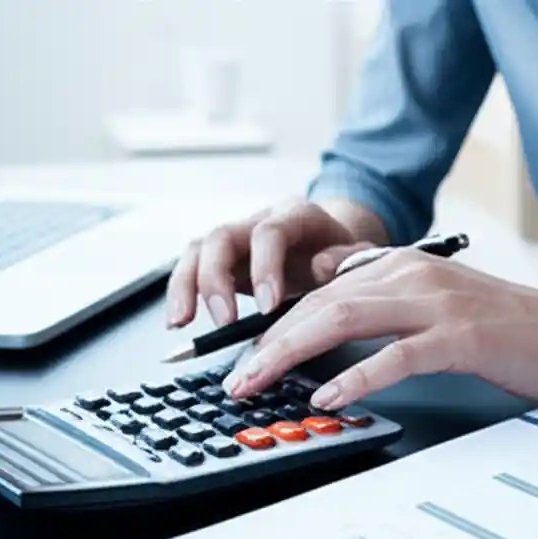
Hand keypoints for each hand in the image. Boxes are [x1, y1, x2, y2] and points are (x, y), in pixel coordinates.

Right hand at [167, 199, 379, 327]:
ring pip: (196, 250)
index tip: (266, 308)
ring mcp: (235, 239)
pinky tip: (178, 320)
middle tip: (223, 321)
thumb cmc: (343, 256)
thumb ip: (348, 259)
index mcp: (296, 216)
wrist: (330, 245)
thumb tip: (322, 267)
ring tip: (181, 322)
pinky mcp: (218, 259)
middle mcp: (257, 221)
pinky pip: (189, 269)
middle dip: (215, 281)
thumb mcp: (359, 256)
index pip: (269, 232)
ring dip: (184, 287)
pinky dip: (181, 294)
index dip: (264, 268)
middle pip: (220, 237)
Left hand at [222, 249, 537, 409]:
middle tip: (235, 380)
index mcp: (397, 266)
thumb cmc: (499, 328)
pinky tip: (326, 396)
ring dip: (290, 354)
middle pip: (317, 304)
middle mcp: (409, 275)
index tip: (241, 358)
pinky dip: (355, 376)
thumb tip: (318, 295)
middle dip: (266, 343)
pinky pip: (396, 355)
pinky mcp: (461, 336)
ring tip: (259, 384)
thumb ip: (374, 298)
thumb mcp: (426, 303)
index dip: (272, 327)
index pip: (316, 293)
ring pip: (342, 320)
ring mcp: (435, 303)